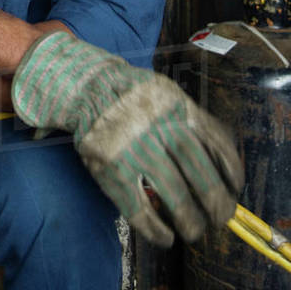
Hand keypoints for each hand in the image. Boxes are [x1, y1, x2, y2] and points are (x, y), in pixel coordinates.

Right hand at [12, 31, 242, 245]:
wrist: (86, 85)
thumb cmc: (133, 95)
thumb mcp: (166, 94)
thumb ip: (192, 119)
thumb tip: (226, 160)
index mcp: (178, 107)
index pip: (217, 144)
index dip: (231, 173)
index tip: (235, 190)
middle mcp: (159, 126)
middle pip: (201, 176)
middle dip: (217, 204)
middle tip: (220, 218)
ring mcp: (135, 148)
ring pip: (174, 196)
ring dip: (190, 221)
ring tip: (194, 231)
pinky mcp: (112, 167)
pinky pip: (139, 209)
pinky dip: (156, 229)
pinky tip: (165, 237)